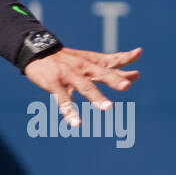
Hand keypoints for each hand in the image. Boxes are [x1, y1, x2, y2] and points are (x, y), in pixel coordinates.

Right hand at [22, 45, 141, 124]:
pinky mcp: (55, 84)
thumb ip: (114, 68)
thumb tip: (137, 74)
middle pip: (101, 73)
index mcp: (92, 62)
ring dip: (96, 96)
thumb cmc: (68, 59)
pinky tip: (76, 123)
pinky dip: (70, 111)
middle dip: (113, 79)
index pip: (112, 62)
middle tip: (126, 86)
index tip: (137, 74)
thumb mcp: (91, 61)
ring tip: (107, 107)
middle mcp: (83, 68)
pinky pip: (63, 99)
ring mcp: (69, 76)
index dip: (125, 63)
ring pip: (85, 86)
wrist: (38, 51)